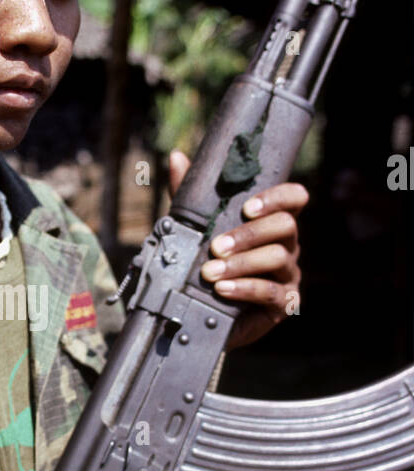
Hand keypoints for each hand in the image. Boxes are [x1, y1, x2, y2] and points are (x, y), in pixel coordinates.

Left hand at [168, 149, 308, 350]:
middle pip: (286, 226)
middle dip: (249, 234)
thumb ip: (190, 197)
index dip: (278, 197)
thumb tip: (177, 157)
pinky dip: (245, 288)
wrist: (205, 313)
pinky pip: (272, 293)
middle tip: (216, 246)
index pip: (294, 198)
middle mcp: (288, 245)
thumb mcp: (197, 229)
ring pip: (278, 258)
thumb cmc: (207, 264)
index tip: (247, 207)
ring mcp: (290, 275)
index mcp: (273, 222)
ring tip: (211, 272)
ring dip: (242, 263)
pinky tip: (223, 289)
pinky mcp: (286, 303)